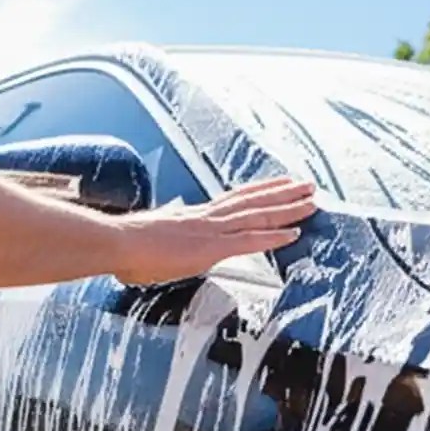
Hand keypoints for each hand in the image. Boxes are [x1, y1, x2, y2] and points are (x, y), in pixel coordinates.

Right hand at [112, 177, 314, 284]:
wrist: (117, 242)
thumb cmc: (129, 248)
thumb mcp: (156, 239)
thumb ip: (169, 240)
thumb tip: (167, 244)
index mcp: (196, 215)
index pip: (235, 198)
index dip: (260, 190)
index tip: (279, 183)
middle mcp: (209, 217)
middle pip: (254, 201)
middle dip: (284, 193)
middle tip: (309, 185)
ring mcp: (213, 230)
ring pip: (259, 215)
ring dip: (288, 209)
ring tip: (312, 202)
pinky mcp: (213, 247)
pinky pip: (251, 241)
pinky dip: (274, 237)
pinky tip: (294, 234)